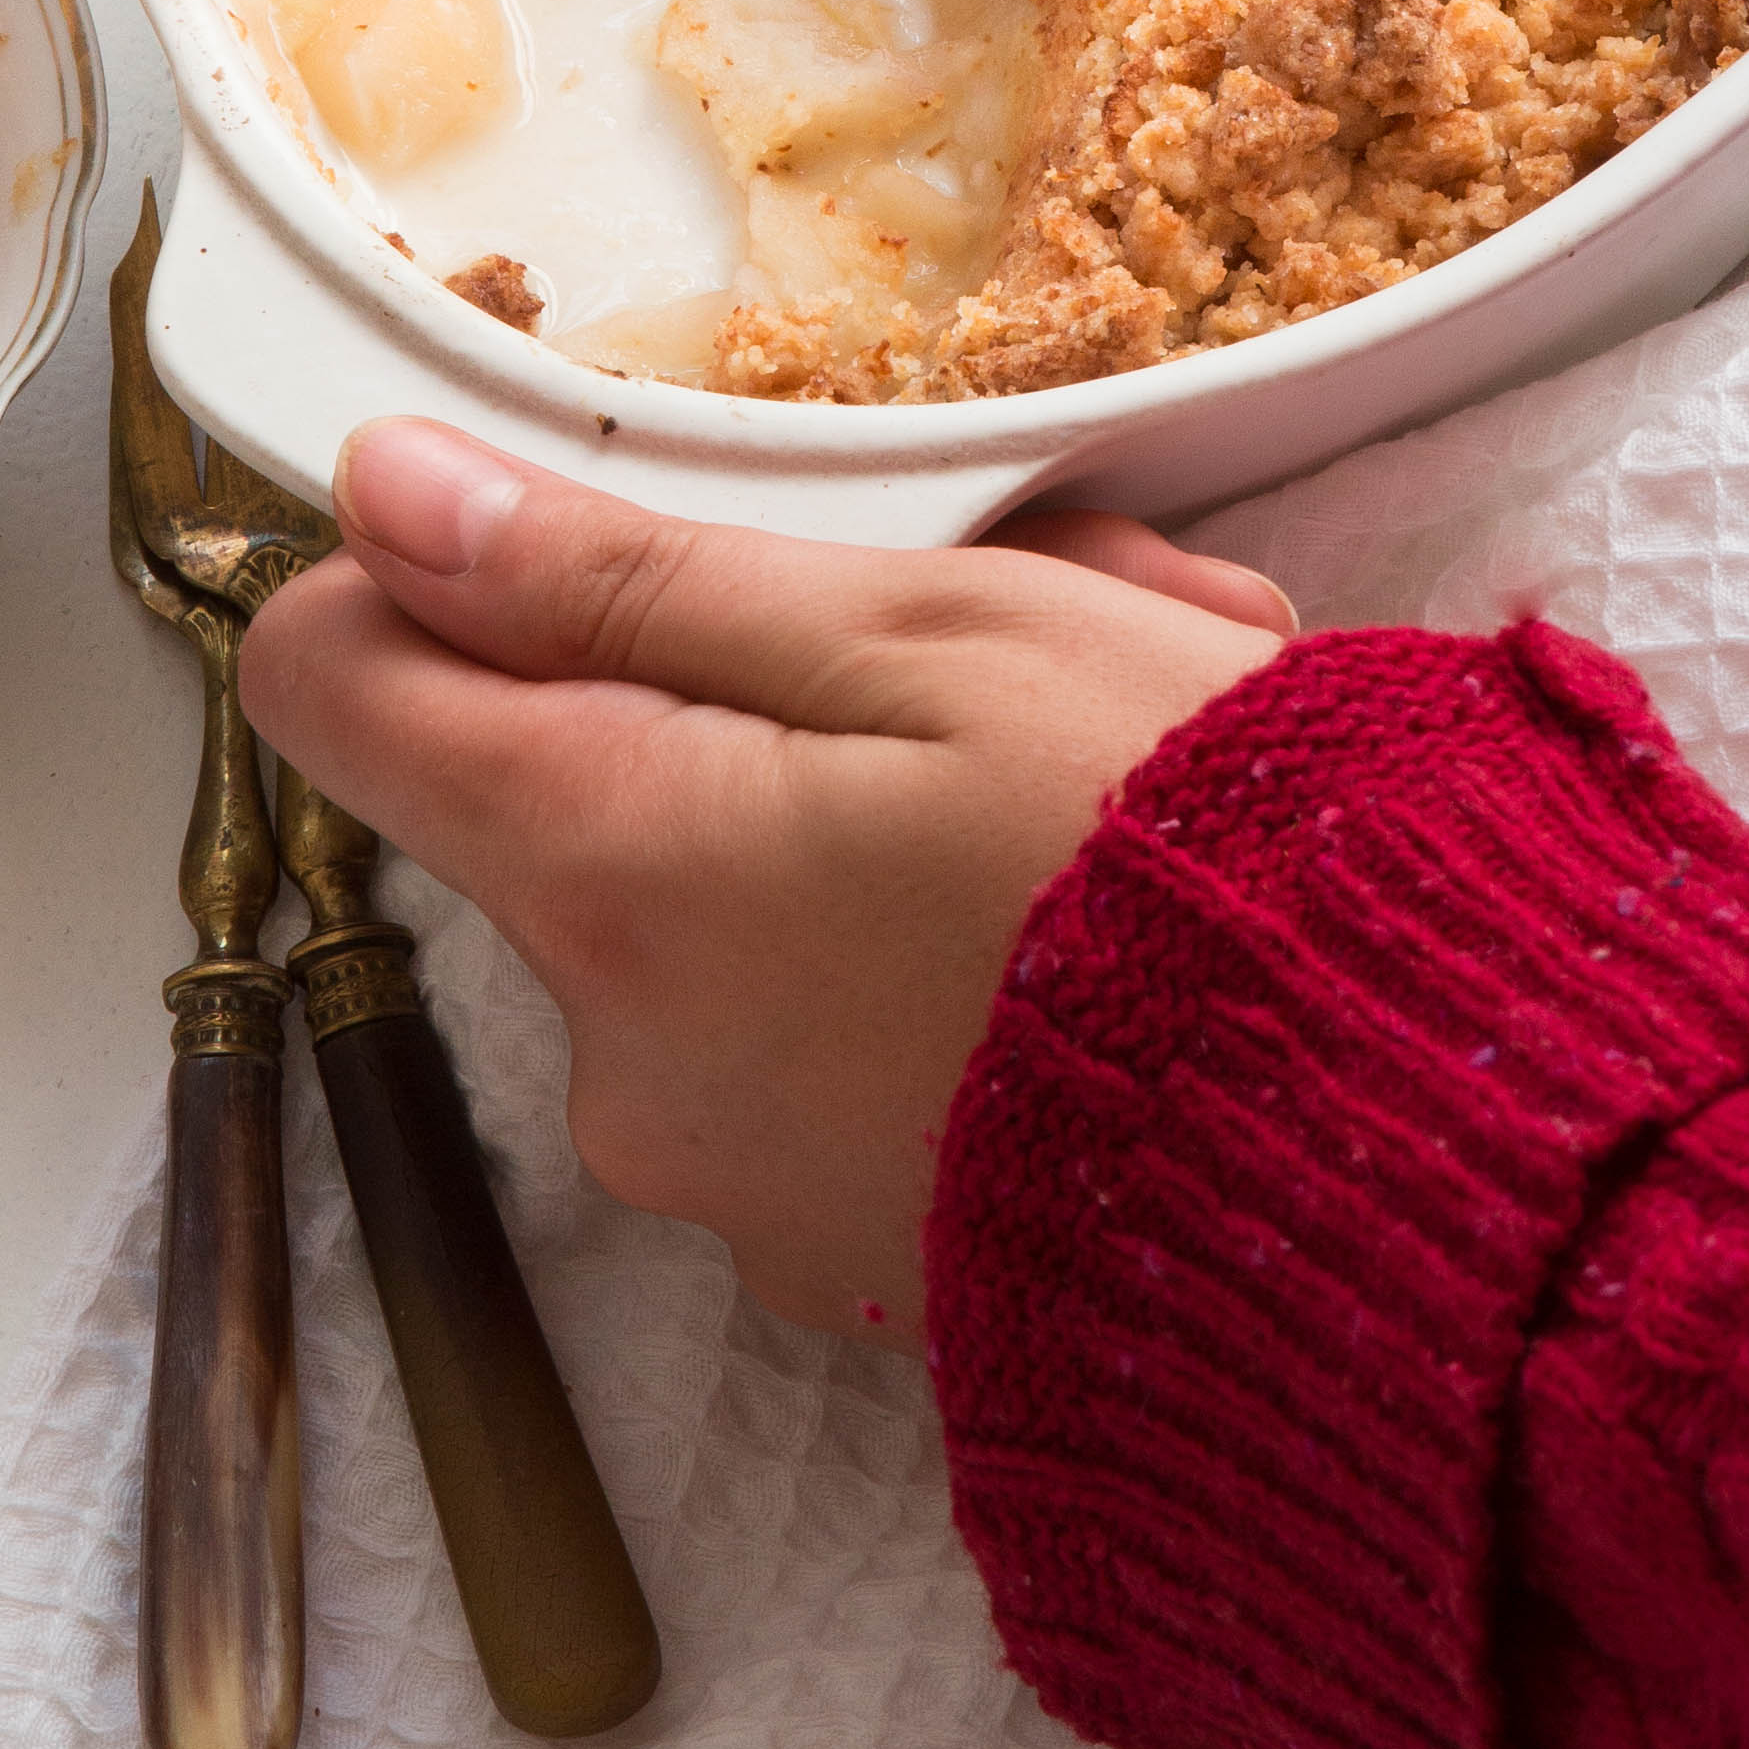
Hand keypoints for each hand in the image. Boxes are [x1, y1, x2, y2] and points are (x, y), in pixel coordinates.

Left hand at [236, 421, 1294, 1344]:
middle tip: (1031, 602)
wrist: (1411, 1173)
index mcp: (610, 869)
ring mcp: (736, 1178)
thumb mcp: (916, 633)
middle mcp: (622, 1057)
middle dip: (768, 677)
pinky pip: (839, 1037)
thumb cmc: (1176, 859)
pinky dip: (947, 946)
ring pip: (744, 898)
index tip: (586, 528)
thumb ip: (622, 574)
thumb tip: (381, 497)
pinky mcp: (854, 1250)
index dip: (427, 578)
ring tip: (1143, 724)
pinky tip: (1128, 888)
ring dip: (894, 798)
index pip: (337, 687)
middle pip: (583, 788)